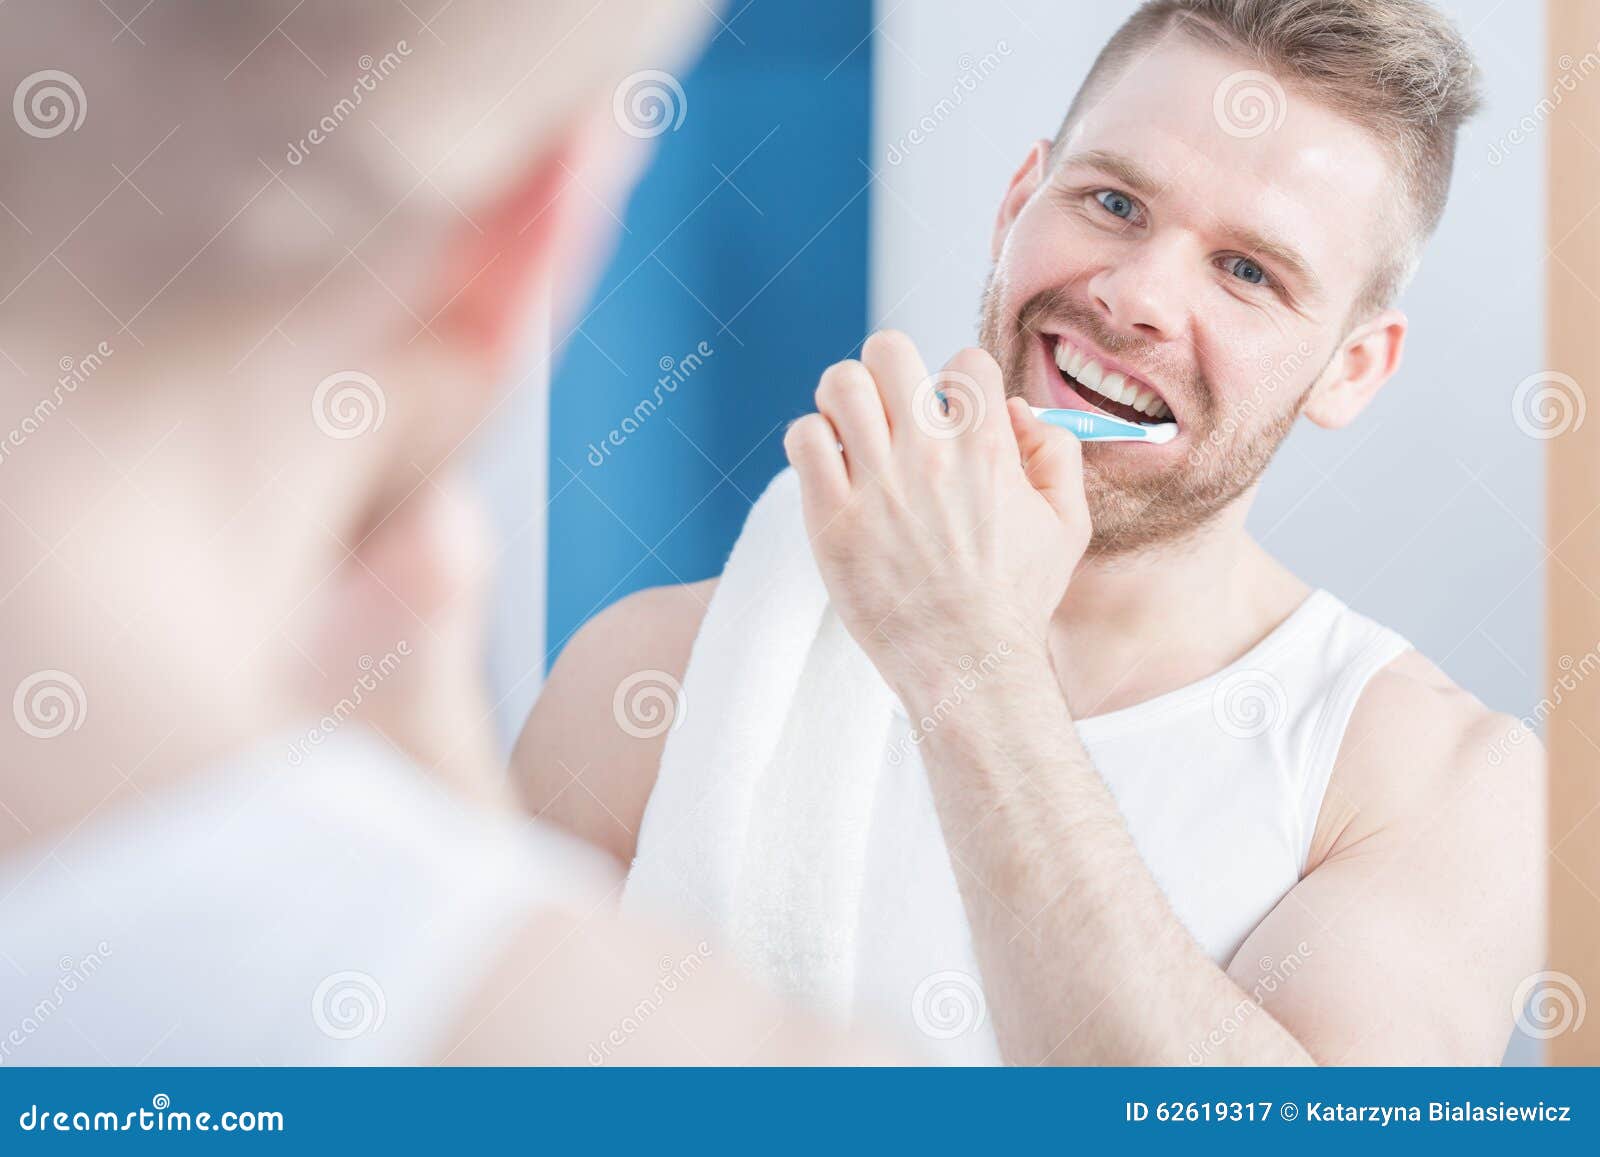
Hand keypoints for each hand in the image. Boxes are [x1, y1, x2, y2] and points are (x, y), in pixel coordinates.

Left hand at [782, 330, 1089, 702]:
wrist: (967, 665)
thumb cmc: (1016, 599)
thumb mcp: (1067, 524)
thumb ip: (1056, 452)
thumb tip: (1018, 409)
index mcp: (989, 449)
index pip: (963, 360)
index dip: (956, 383)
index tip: (949, 420)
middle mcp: (931, 456)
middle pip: (889, 349)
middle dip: (889, 371)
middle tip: (887, 409)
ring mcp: (877, 484)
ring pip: (840, 384)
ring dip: (843, 398)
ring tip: (850, 431)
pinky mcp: (832, 517)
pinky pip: (803, 438)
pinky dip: (812, 441)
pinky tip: (829, 468)